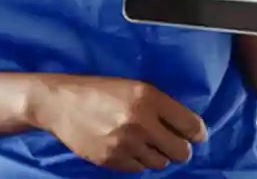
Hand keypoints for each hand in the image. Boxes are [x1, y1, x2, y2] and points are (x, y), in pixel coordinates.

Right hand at [29, 75, 206, 173]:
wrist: (59, 103)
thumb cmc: (98, 90)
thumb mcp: (132, 87)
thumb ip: (159, 105)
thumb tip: (188, 128)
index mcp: (148, 97)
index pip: (191, 125)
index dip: (197, 132)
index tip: (195, 135)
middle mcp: (140, 122)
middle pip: (181, 151)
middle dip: (179, 148)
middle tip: (170, 143)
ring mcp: (125, 144)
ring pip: (160, 163)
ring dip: (156, 155)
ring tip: (143, 143)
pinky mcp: (111, 160)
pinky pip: (138, 169)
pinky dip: (137, 161)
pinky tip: (126, 147)